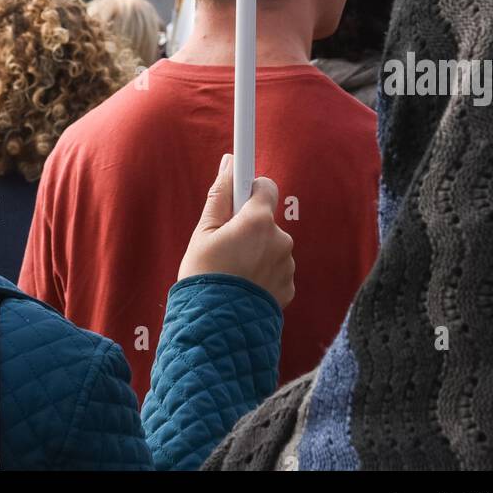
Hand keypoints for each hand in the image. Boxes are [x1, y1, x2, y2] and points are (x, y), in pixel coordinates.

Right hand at [178, 155, 294, 308]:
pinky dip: (262, 273)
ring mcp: (287, 265)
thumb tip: (230, 163)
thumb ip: (220, 194)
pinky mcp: (289, 287)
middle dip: (248, 226)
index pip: (265, 186)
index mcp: (258, 221)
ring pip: (271, 246)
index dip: (249, 189)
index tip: (240, 191)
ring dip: (256, 251)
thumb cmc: (205, 277)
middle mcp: (280, 239)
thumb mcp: (203, 232)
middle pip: (265, 219)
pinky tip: (243, 286)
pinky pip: (276, 269)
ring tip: (232, 271)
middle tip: (224, 244)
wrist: (216, 329)